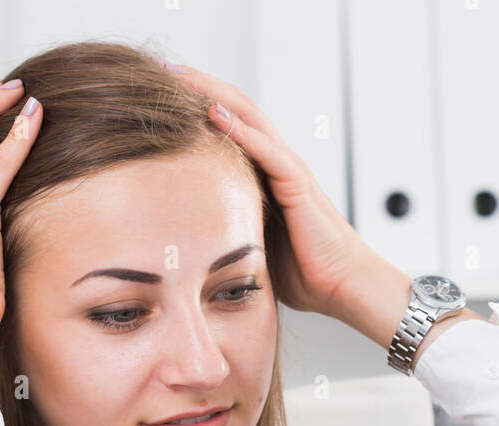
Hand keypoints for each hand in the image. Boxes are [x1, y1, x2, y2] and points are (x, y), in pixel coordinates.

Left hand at [159, 61, 364, 317]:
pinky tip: (211, 111)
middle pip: (233, 108)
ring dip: (211, 92)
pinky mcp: (297, 182)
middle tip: (158, 67)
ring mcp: (287, 168)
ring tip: (177, 75)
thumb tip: (189, 238)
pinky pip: (265, 147)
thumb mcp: (252, 244)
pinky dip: (238, 127)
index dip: (194, 104)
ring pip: (247, 116)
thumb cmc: (304, 273)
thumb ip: (228, 228)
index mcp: (264, 174)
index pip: (226, 125)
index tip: (157, 92)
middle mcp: (276, 162)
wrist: (342, 285)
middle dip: (196, 85)